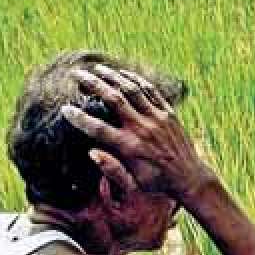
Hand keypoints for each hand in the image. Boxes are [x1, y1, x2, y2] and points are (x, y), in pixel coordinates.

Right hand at [61, 64, 214, 201]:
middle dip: (92, 83)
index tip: (65, 109)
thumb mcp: (133, 185)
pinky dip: (135, 80)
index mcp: (130, 148)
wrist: (190, 177)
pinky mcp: (168, 113)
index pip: (98, 129)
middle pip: (113, 99)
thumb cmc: (157, 183)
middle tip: (75, 74)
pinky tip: (122, 74)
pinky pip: (150, 91)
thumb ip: (112, 170)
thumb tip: (92, 153)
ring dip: (112, 76)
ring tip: (96, 68)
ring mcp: (157, 118)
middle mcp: (142, 129)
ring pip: (131, 89)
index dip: (80, 118)